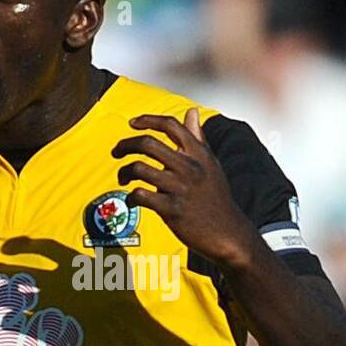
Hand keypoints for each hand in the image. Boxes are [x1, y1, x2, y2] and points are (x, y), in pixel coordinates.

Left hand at [111, 108, 257, 268]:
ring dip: (124, 171)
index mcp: (198, 154)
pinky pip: (141, 195)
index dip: (148, 120)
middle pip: (148, 143)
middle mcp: (189, 167)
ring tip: (123, 178)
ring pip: (140, 168)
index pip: (171, 126)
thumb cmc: (216, 197)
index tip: (133, 123)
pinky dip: (131, 196)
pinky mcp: (172, 209)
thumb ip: (198, 138)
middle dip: (126, 145)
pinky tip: (132, 200)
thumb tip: (192, 112)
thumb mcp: (211, 164)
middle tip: (117, 151)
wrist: (228, 233)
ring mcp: (180, 188)